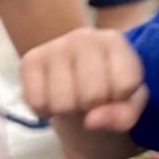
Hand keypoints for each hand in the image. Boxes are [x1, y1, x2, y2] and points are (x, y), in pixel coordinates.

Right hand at [20, 26, 144, 136]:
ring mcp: (54, 46)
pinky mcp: (29, 60)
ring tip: (72, 97)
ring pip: (63, 103)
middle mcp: (84, 37)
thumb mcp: (129, 104)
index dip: (120, 100)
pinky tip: (52, 96)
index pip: (124, 84)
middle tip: (90, 98)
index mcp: (114, 41)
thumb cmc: (109, 91)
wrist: (76, 81)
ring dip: (68, 111)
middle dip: (92, 108)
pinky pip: (37, 103)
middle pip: (92, 96)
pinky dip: (45, 111)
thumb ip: (123, 115)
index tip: (116, 92)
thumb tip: (91, 120)